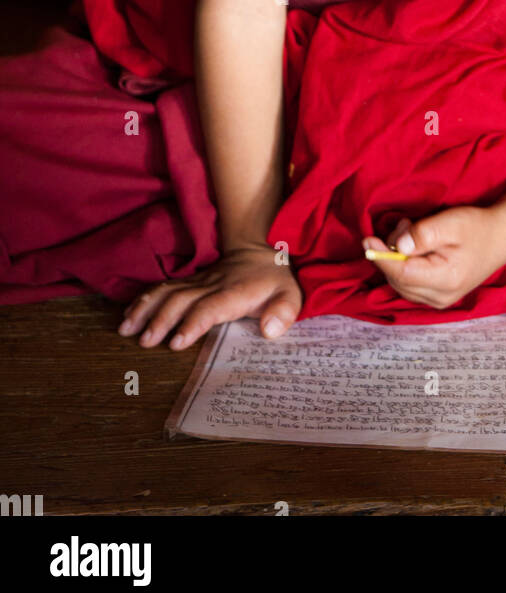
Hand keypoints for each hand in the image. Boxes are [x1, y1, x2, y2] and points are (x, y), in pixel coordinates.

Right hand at [116, 242, 302, 349]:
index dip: (193, 323)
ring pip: (168, 291)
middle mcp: (212, 285)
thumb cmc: (276, 281)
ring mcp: (198, 282)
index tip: (176, 342)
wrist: (262, 250)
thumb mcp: (292, 295)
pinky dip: (144, 299)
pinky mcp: (190, 281)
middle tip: (144, 341)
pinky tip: (128, 313)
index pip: (210, 307)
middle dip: (161, 319)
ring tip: (126, 327)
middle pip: (181, 300)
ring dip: (145, 308)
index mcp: (235, 292)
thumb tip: (270, 330)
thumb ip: (284, 312)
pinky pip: (164, 287)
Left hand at [362, 206, 505, 310]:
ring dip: (397, 260)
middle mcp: (441, 297)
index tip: (367, 241)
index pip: (401, 273)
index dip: (382, 257)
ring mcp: (440, 301)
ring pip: (401, 284)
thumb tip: (399, 245)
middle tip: (404, 225)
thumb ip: (423, 234)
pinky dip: (404, 267)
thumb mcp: (450, 223)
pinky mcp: (438, 298)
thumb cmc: (477, 227)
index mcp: (445, 279)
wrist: (501, 237)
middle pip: (398, 279)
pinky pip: (409, 286)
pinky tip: (415, 250)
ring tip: (412, 234)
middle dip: (391, 253)